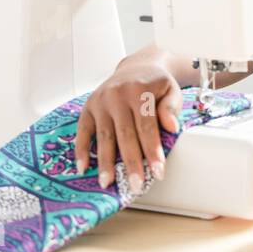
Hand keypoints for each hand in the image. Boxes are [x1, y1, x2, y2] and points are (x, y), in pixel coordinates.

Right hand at [74, 44, 184, 190]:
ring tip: (107, 183)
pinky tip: (83, 168)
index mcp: (139, 90)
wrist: (136, 67)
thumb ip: (171, 107)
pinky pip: (82, 131)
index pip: (147, 126)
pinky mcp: (88, 108)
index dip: (152, 151)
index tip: (158, 172)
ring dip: (105, 162)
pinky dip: (81, 150)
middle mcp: (117, 95)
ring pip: (104, 137)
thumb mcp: (170, 89)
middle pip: (125, 135)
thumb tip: (171, 127)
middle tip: (135, 185)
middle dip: (131, 163)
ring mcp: (100, 102)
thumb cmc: (155, 83)